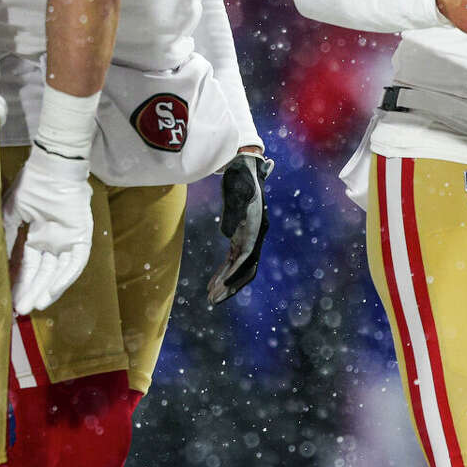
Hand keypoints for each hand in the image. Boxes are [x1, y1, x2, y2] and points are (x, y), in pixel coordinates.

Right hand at [3, 142, 94, 314]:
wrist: (51, 166)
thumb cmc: (31, 184)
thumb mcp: (10, 214)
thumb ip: (4, 237)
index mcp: (36, 236)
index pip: (27, 265)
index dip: (18, 282)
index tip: (7, 300)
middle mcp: (53, 241)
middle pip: (42, 272)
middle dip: (30, 291)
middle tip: (18, 311)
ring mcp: (68, 239)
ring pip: (58, 271)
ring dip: (47, 289)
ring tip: (34, 306)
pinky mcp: (82, 236)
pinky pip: (76, 262)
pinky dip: (65, 277)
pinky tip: (52, 290)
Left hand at [207, 151, 273, 303]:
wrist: (244, 166)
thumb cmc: (240, 175)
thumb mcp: (237, 186)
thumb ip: (234, 206)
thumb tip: (228, 229)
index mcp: (256, 225)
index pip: (248, 256)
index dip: (235, 273)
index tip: (221, 286)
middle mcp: (256, 235)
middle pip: (247, 268)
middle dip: (232, 286)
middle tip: (213, 300)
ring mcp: (248, 237)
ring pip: (240, 268)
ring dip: (226, 284)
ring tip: (210, 297)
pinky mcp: (239, 237)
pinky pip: (232, 261)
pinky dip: (223, 274)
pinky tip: (211, 284)